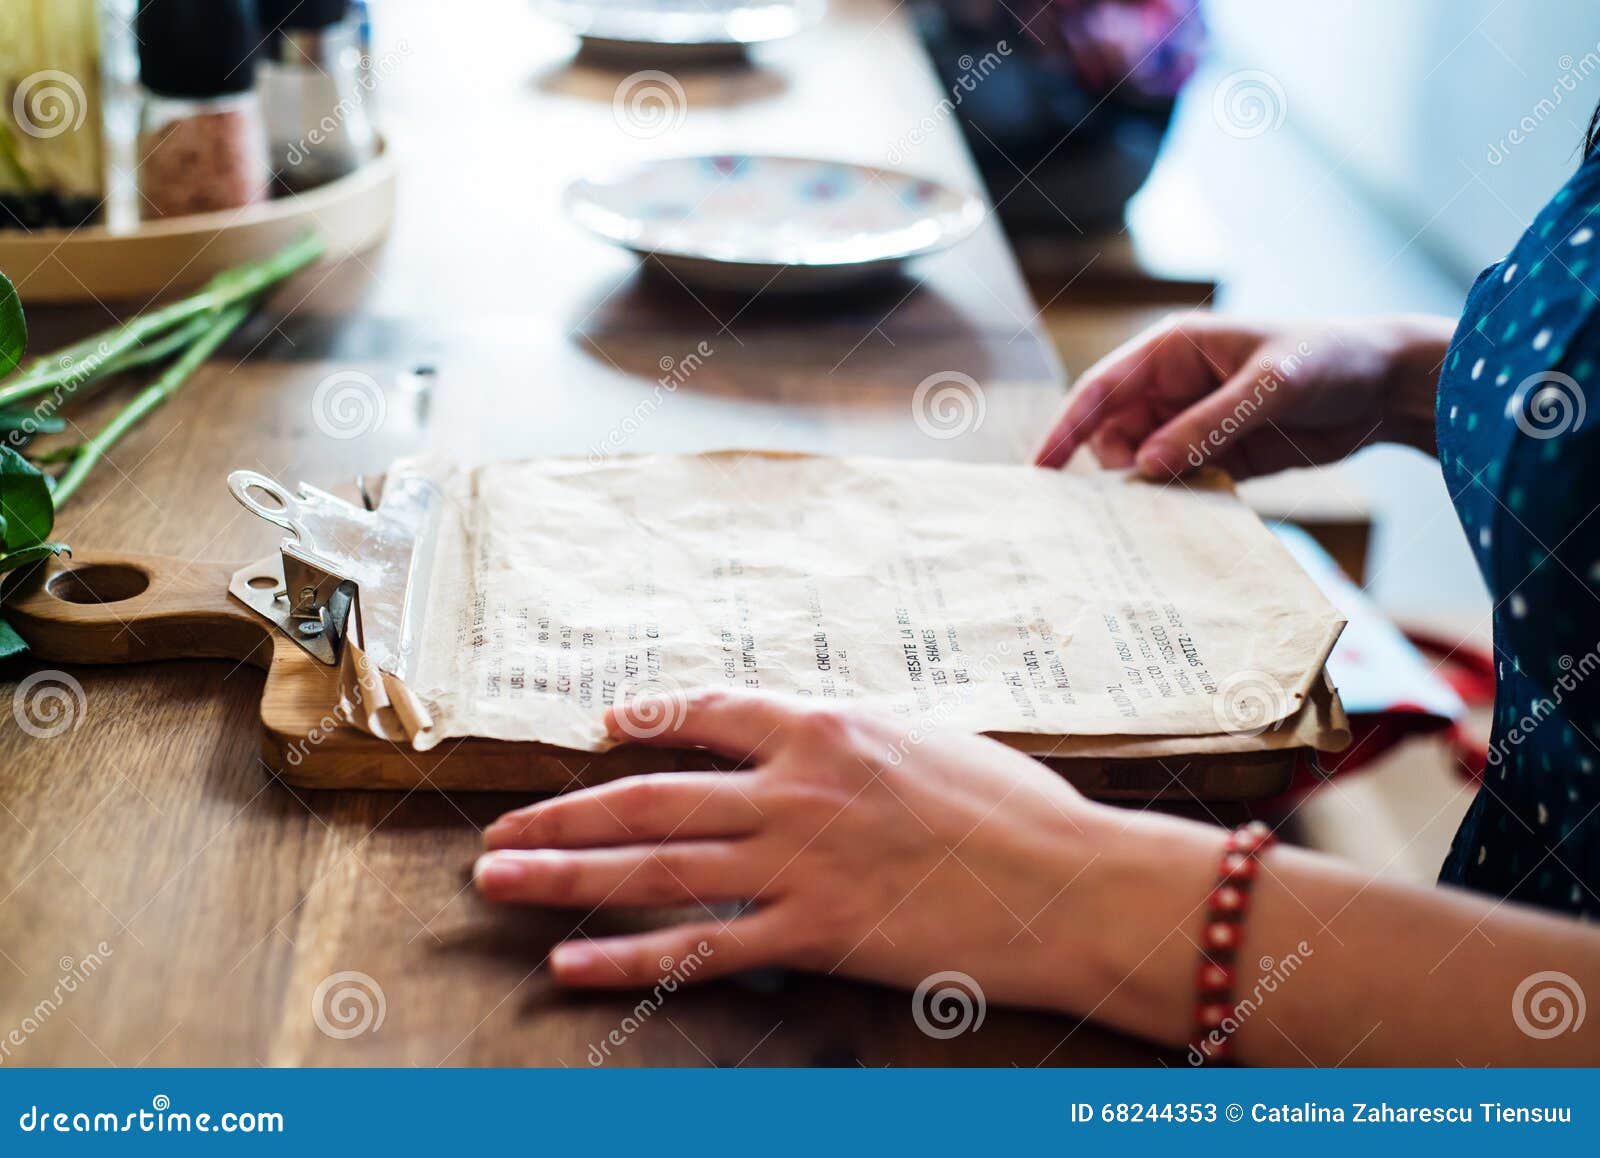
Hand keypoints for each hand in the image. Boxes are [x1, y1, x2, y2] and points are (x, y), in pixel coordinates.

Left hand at [474, 691, 1117, 1014]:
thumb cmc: (1013, 805)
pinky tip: (570, 963)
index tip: (603, 728)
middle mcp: (789, 789)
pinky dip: (626, 957)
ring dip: (563, 872)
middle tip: (498, 828)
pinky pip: (697, 947)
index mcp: (820, 727)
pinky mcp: (810, 934)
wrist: (1066, 881)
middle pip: (647, 798)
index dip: (645, 719)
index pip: (706, 713)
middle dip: (562, 811)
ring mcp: (793, 864)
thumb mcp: (923, 740)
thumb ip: (846, 742)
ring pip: (650, 867)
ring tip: (496, 879)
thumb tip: (800, 742)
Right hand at [1033, 313, 1452, 478]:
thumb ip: (1207, 424)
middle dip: (1113, 468)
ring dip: (1147, 490)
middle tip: (1127, 504)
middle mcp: (1174, 386)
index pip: (1100, 389)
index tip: (1040, 470)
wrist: (1388, 386)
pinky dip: (1176, 501)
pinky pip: (1179, 482)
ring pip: (1143, 464)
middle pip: (1114, 434)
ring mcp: (1194, 422)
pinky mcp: (1218, 453)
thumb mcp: (1270, 387)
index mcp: (1173, 350)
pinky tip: (1185, 517)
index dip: (1066, 428)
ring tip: (1162, 511)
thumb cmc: (1330, 360)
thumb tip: (1147, 466)